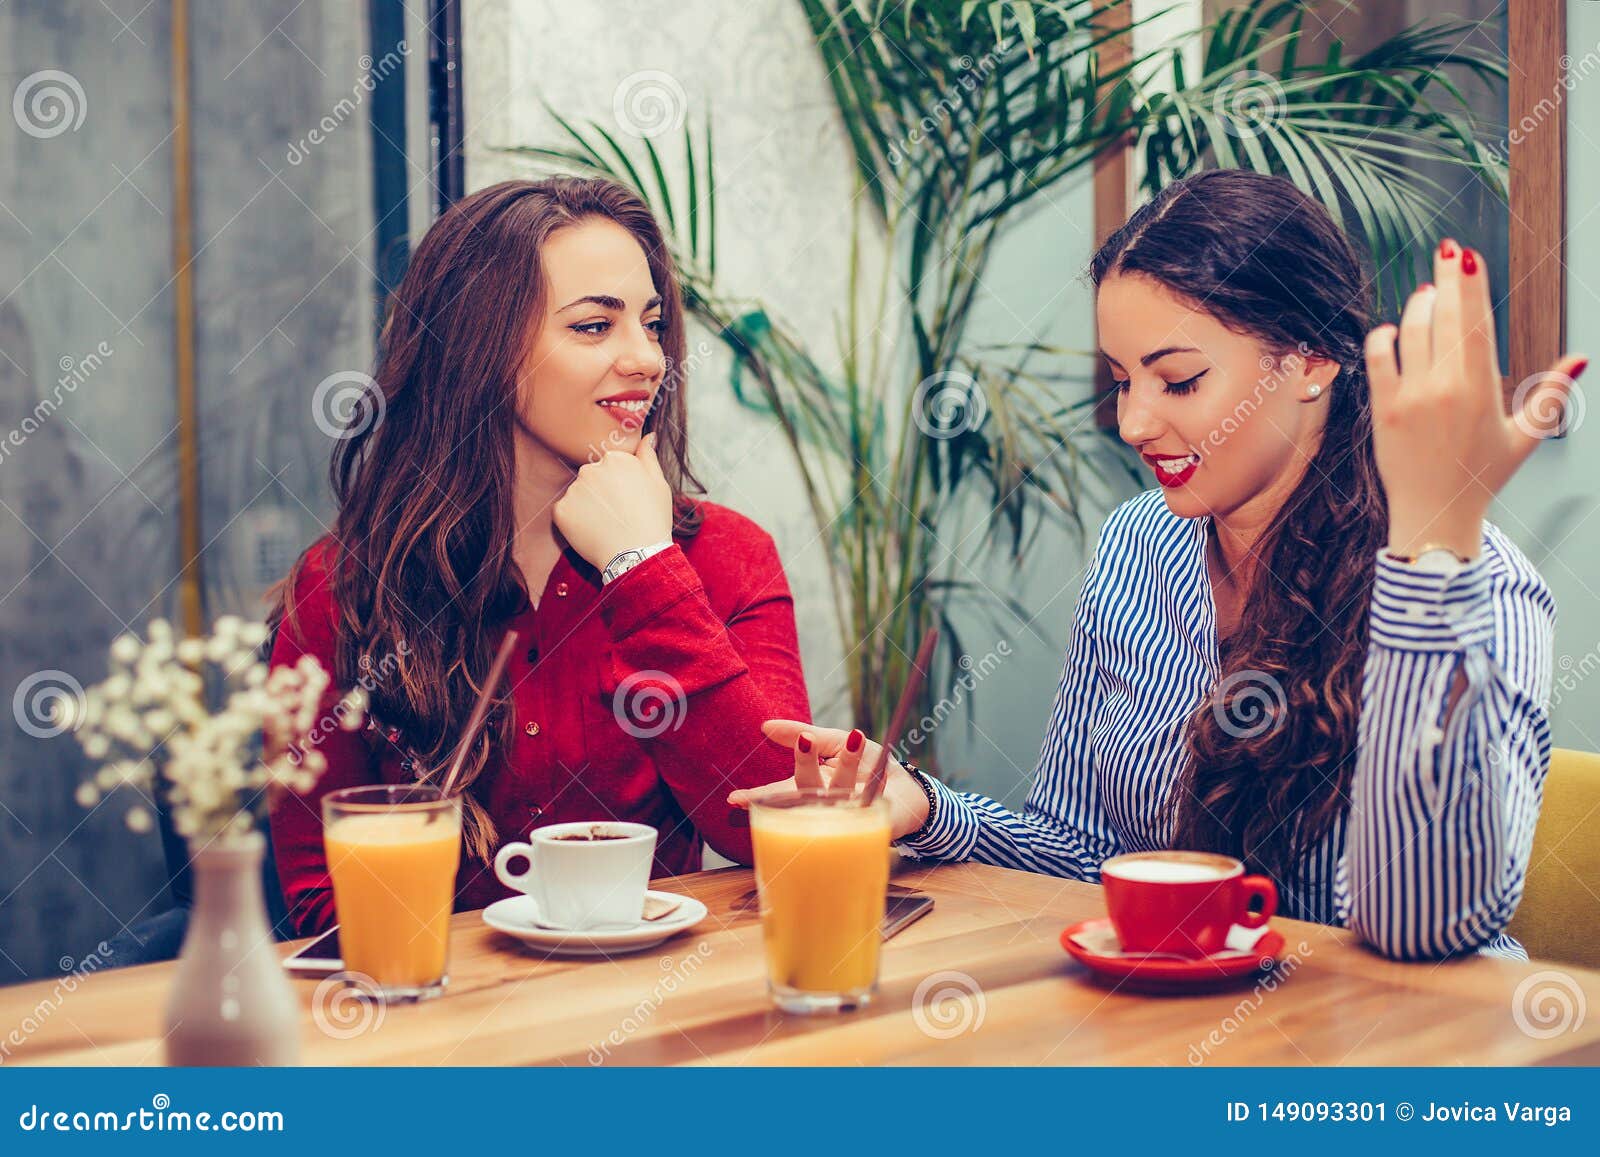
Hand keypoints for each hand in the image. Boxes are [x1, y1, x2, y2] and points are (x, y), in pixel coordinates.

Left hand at [552, 432, 673, 569]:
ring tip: (606, 524)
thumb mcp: (659, 484)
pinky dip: (575, 522)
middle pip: (591, 478)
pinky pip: (565, 512)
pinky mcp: (561, 511)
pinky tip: (592, 531)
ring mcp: (574, 490)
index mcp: (614, 459)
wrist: (637, 555)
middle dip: (601, 493)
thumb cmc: (652, 519)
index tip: (627, 501)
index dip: (619, 485)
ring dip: (587, 506)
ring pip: (578, 495)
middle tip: (617, 514)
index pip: (609, 466)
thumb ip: (648, 457)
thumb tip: (648, 435)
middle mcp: (590, 469)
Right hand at [727, 719, 931, 840]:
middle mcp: (825, 805)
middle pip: (806, 791)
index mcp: (812, 788)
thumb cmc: (868, 767)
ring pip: (839, 793)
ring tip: (853, 738)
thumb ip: (800, 733)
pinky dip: (873, 785)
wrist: (910, 790)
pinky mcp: (875, 820)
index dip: (757, 796)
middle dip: (804, 765)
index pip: (780, 792)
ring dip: (845, 764)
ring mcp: (848, 814)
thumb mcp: (835, 742)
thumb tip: (765, 726)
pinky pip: (869, 803)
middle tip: (806, 740)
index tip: (733, 800)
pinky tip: (877, 777)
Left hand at [1365, 240, 1586, 558]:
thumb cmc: (1481, 475)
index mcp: (1481, 390)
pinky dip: (1383, 337)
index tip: (1467, 255)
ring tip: (1428, 293)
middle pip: (1443, 318)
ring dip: (1417, 306)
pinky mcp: (1382, 409)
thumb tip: (1578, 360)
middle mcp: (1443, 388)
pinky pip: (1378, 359)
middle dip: (1445, 279)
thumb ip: (1551, 395)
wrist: (1435, 513)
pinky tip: (1391, 329)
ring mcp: (1409, 397)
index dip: (1471, 285)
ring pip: (1409, 332)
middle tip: (1446, 251)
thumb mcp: (1525, 436)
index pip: (1476, 324)